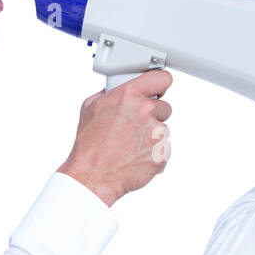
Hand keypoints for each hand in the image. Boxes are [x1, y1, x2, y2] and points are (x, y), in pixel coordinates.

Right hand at [59, 69, 173, 206]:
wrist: (93, 175)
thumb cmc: (90, 145)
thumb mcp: (92, 107)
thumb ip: (111, 93)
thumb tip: (119, 89)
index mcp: (129, 95)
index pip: (161, 78)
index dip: (159, 84)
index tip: (158, 88)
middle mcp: (145, 111)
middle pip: (164, 107)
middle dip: (153, 114)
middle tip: (134, 125)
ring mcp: (156, 133)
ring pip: (163, 129)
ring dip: (151, 135)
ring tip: (130, 144)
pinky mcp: (162, 153)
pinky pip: (163, 149)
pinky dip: (152, 152)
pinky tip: (135, 156)